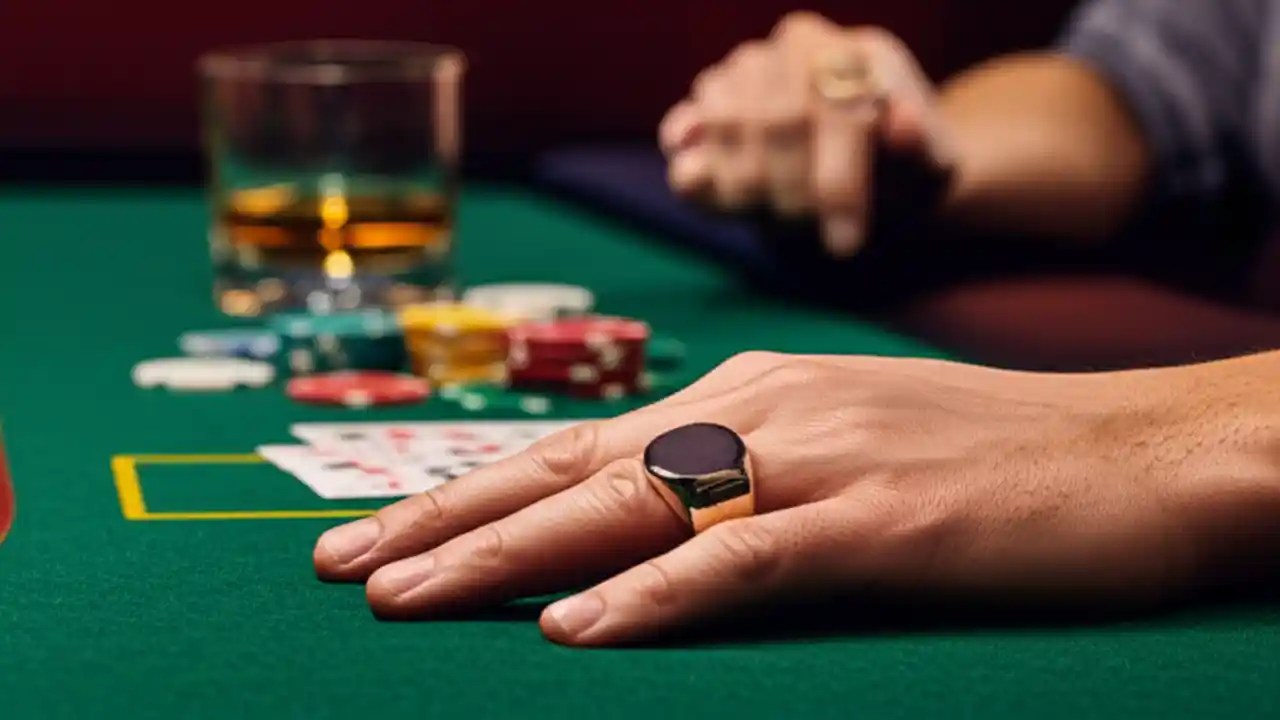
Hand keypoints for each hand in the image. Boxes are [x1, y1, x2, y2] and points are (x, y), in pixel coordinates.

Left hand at [312, 351, 1252, 645]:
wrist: (1135, 452)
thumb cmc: (978, 457)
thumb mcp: (833, 442)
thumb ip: (735, 469)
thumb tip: (637, 521)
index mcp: (744, 394)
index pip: (575, 444)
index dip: (467, 490)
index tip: (375, 533)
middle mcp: (760, 410)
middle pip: (571, 469)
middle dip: (444, 520)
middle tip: (338, 567)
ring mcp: (818, 459)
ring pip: (632, 504)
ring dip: (508, 556)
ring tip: (403, 599)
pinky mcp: (882, 520)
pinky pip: (746, 559)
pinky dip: (658, 594)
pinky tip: (580, 631)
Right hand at [660, 12, 956, 256]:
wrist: (867, 178)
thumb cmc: (903, 173)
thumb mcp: (931, 171)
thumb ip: (924, 151)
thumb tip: (902, 125)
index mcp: (854, 51)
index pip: (838, 108)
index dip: (838, 181)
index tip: (846, 243)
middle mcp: (793, 48)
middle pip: (778, 119)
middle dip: (794, 192)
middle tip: (812, 236)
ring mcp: (744, 72)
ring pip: (726, 122)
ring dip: (748, 188)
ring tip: (779, 220)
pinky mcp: (705, 107)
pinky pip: (681, 130)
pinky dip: (691, 162)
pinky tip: (704, 180)